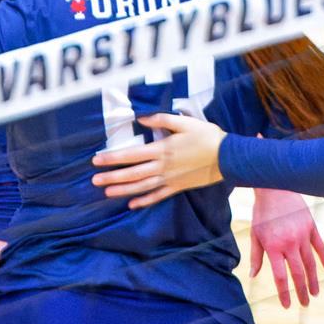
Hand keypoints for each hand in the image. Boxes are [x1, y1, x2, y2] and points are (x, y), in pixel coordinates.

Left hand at [91, 113, 226, 207]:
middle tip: (94, 180)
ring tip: (107, 192)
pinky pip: (158, 196)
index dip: (112, 158)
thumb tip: (140, 118)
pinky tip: (132, 205)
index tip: (96, 160)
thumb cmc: (207, 136)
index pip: (131, 155)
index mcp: (162, 149)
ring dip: (123, 190)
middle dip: (112, 177)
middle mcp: (162, 166)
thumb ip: (161, 119)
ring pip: (142, 186)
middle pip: (132, 173)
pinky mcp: (178, 187)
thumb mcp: (184, 122)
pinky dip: (144, 201)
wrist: (228, 156)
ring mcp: (170, 179)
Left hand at [248, 188, 323, 308]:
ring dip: (314, 280)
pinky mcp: (311, 227)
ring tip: (315, 293)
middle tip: (305, 304)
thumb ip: (256, 256)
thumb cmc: (262, 213)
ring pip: (311, 263)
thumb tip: (254, 276)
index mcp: (273, 247)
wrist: (275, 188)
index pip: (280, 277)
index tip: (287, 305)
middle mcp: (289, 244)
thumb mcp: (255, 234)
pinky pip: (320, 246)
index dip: (284, 293)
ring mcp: (302, 235)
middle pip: (298, 274)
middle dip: (301, 292)